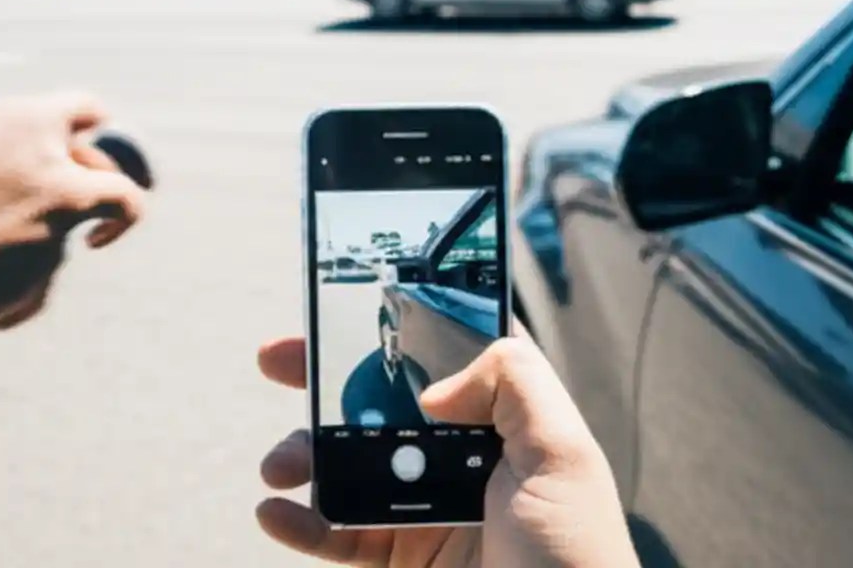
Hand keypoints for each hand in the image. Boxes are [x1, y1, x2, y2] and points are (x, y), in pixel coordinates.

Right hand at [255, 335, 640, 567]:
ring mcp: (423, 511)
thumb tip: (433, 387)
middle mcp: (459, 460)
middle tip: (278, 359)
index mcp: (502, 423)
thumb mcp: (564, 453)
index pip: (444, 356)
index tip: (349, 309)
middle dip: (326, 379)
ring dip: (302, 454)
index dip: (398, 329)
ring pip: (347, 466)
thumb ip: (515, 383)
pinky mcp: (398, 559)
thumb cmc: (577, 558)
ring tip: (279, 465)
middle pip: (381, 403)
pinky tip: (275, 513)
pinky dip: (299, 523)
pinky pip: (335, 535)